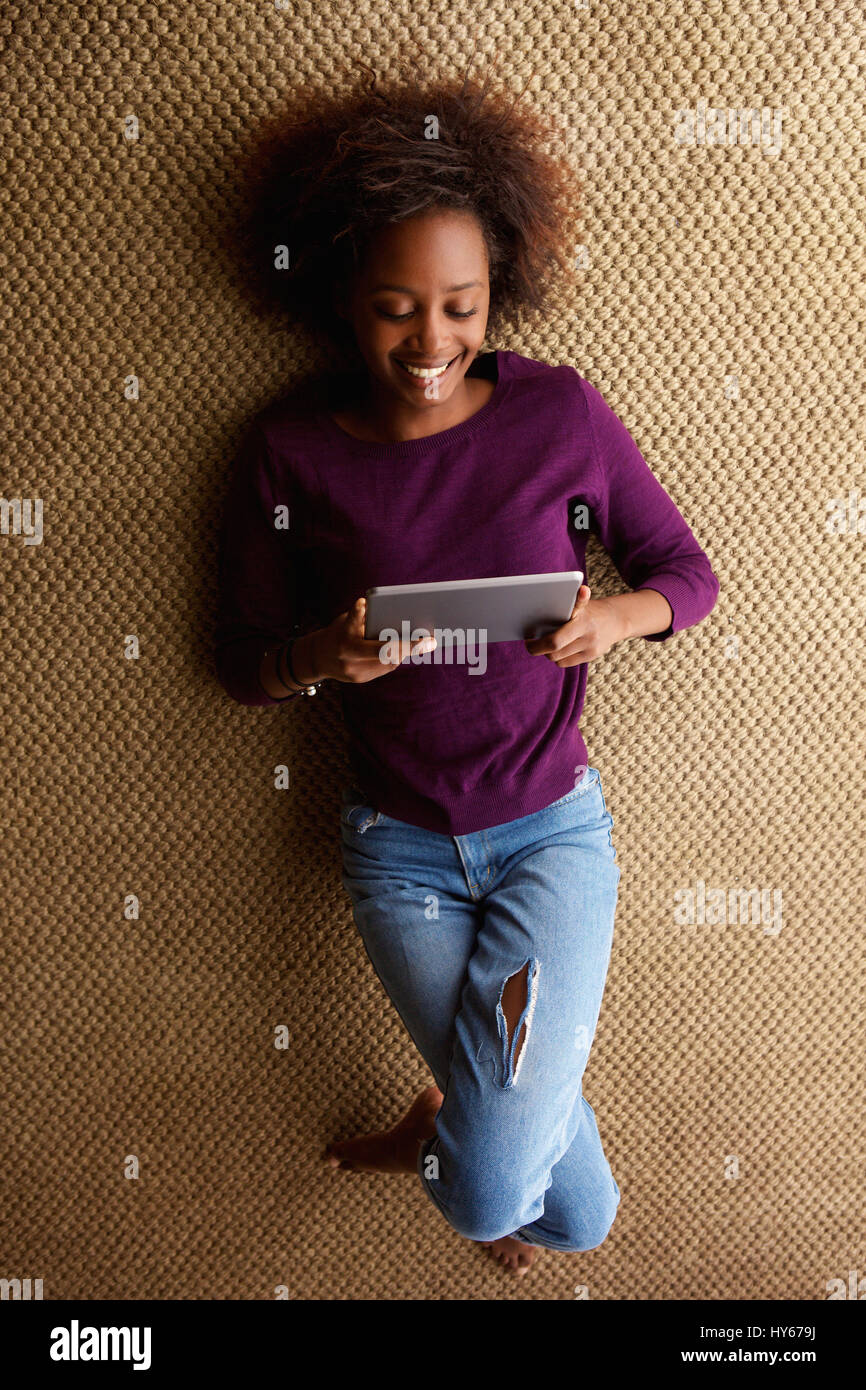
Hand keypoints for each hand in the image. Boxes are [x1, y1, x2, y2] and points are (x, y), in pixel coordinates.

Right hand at [316, 596, 436, 683]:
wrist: (318, 658)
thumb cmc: (339, 632)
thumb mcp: (346, 620)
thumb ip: (365, 618)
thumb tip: (398, 617)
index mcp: (342, 633)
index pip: (352, 621)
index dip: (358, 613)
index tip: (367, 604)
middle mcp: (346, 653)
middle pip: (381, 650)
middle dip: (408, 645)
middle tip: (430, 641)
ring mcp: (353, 670)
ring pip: (388, 662)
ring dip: (407, 651)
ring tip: (425, 642)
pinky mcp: (359, 679)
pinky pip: (384, 668)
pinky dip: (396, 657)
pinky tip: (407, 650)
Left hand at [523, 584, 624, 667]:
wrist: (616, 619)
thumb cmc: (590, 610)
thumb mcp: (580, 604)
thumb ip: (569, 605)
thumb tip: (571, 594)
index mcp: (582, 619)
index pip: (556, 638)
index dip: (539, 642)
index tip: (528, 638)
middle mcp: (588, 634)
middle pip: (554, 649)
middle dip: (538, 648)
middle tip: (530, 643)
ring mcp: (591, 647)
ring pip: (558, 658)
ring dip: (548, 652)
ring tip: (543, 644)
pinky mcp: (591, 656)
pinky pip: (565, 662)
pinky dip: (558, 657)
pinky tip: (557, 649)